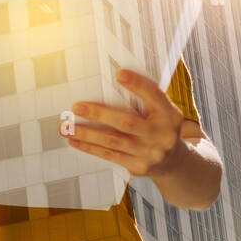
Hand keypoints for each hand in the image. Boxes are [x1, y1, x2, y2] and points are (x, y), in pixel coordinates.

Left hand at [64, 68, 187, 177]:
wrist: (174, 162)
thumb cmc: (159, 128)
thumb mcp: (161, 113)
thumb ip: (143, 101)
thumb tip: (107, 85)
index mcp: (169, 115)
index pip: (155, 96)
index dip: (138, 85)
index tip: (119, 74)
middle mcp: (162, 134)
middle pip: (127, 122)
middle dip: (99, 114)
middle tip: (76, 107)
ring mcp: (151, 153)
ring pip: (113, 141)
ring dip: (87, 133)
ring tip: (66, 127)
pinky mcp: (138, 166)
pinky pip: (109, 155)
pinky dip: (89, 147)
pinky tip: (74, 140)